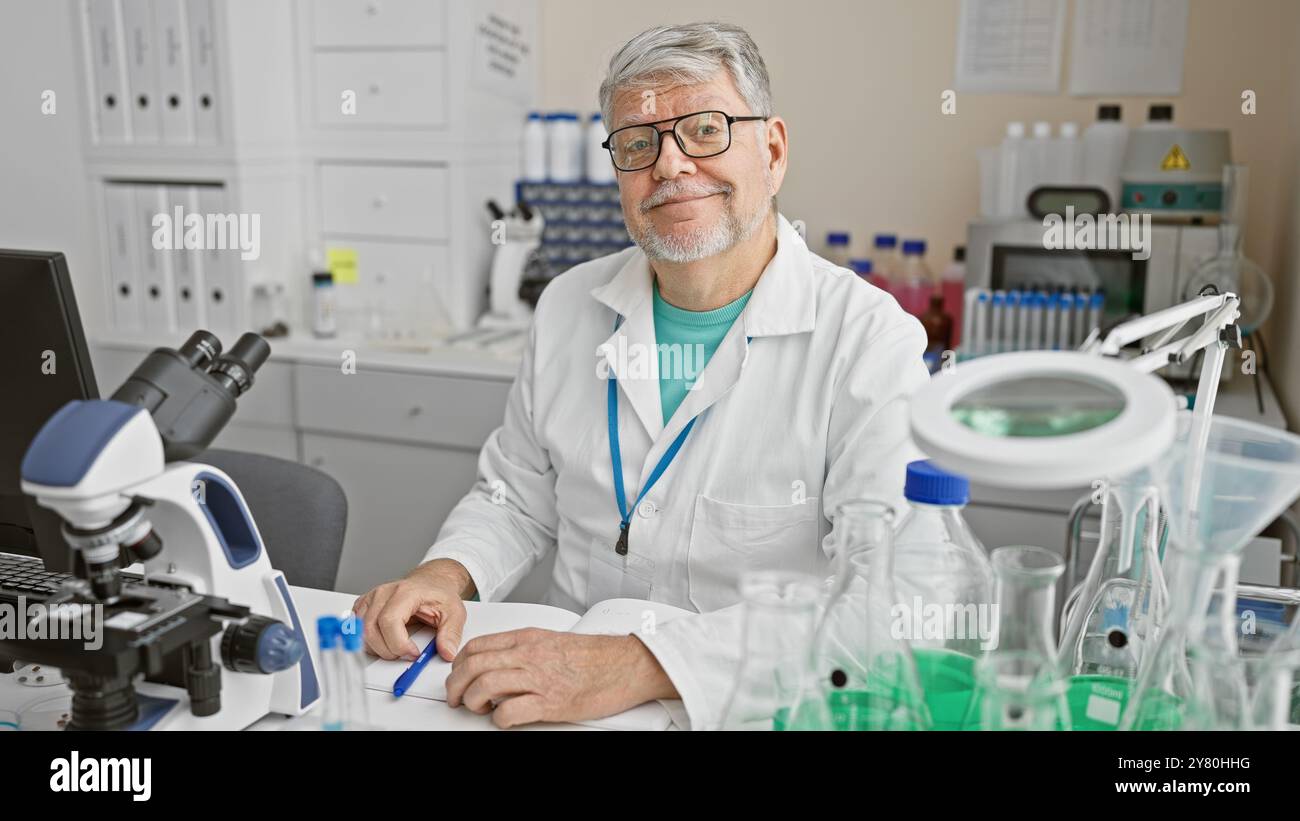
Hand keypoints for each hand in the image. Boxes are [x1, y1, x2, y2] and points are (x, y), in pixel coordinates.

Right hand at [352, 559, 474, 661]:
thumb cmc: (439, 594)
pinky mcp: (364, 604)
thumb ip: (451, 633)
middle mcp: (384, 593)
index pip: (389, 621)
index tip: (413, 653)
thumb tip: (446, 652)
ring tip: (397, 646)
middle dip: (388, 650)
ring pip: (360, 631)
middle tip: (406, 653)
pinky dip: (367, 640)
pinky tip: (384, 640)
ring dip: (376, 647)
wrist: (431, 582)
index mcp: (406, 592)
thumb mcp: (455, 612)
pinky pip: (355, 627)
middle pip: (371, 629)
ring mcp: (372, 598)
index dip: (398, 644)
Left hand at [444, 629, 677, 727]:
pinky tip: (503, 718)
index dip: (460, 664)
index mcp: (529, 638)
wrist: (626, 665)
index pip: (478, 646)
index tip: (457, 675)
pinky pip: (509, 712)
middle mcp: (529, 655)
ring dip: (472, 701)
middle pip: (474, 666)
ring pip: (485, 685)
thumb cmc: (596, 657)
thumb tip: (501, 662)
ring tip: (477, 708)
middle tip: (456, 697)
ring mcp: (539, 678)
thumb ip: (526, 649)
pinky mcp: (550, 703)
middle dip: (456, 685)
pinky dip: (499, 719)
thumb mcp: (554, 641)